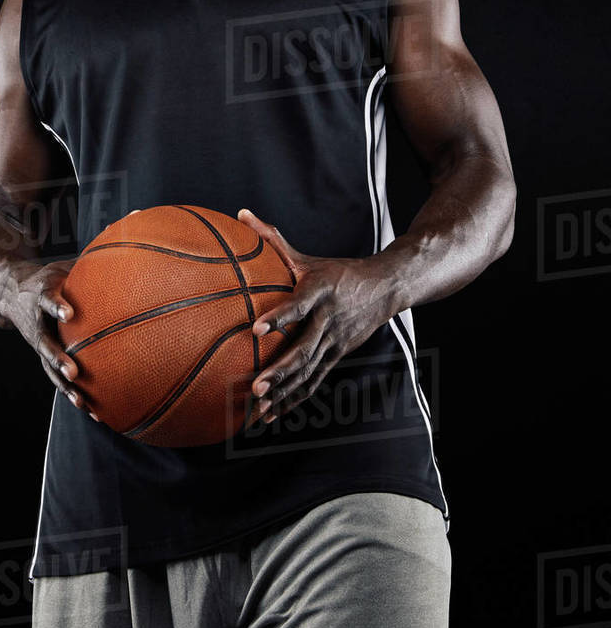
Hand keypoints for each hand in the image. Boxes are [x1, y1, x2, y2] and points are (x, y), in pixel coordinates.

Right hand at [6, 258, 98, 420]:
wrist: (5, 290)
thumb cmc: (47, 276)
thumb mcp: (62, 263)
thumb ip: (93, 254)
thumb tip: (134, 220)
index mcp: (41, 294)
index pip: (48, 299)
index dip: (56, 306)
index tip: (69, 313)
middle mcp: (36, 321)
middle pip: (45, 342)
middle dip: (58, 357)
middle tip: (74, 371)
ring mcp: (37, 340)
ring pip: (48, 365)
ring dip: (63, 383)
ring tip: (80, 402)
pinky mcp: (42, 354)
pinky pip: (56, 376)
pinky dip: (71, 392)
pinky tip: (90, 410)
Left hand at [236, 208, 397, 422]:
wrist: (386, 287)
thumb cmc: (336, 271)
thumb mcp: (306, 256)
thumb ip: (271, 238)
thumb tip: (240, 213)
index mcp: (320, 292)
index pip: (298, 305)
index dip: (280, 317)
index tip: (256, 328)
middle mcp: (328, 320)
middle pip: (304, 349)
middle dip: (279, 370)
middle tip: (255, 386)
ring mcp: (335, 342)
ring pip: (308, 371)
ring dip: (284, 392)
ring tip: (258, 409)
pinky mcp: (337, 355)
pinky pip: (314, 380)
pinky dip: (295, 398)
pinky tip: (274, 414)